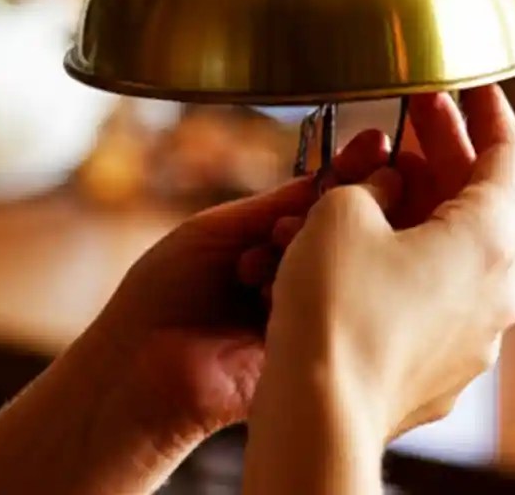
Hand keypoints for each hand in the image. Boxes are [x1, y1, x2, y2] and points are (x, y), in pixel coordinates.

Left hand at [74, 129, 391, 454]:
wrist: (137, 368)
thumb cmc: (160, 297)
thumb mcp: (216, 229)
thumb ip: (278, 203)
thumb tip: (336, 174)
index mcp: (269, 240)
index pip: (325, 199)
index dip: (354, 172)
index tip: (378, 146)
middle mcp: (295, 273)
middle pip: (341, 229)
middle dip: (332, 213)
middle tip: (305, 218)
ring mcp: (307, 310)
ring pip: (337, 264)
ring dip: (300, 254)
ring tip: (248, 269)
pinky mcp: (313, 349)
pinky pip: (330, 307)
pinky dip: (297, 293)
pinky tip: (261, 299)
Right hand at [259, 86, 514, 441]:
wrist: (322, 413)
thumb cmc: (335, 310)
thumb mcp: (342, 212)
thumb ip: (372, 182)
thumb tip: (385, 186)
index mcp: (491, 237)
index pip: (509, 155)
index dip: (490, 112)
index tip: (475, 86)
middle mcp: (501, 288)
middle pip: (486, 203)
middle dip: (450, 155)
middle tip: (417, 116)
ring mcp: (480, 334)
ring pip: (464, 253)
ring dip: (432, 211)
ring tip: (386, 181)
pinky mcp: (451, 367)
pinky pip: (444, 298)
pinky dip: (420, 263)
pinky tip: (377, 250)